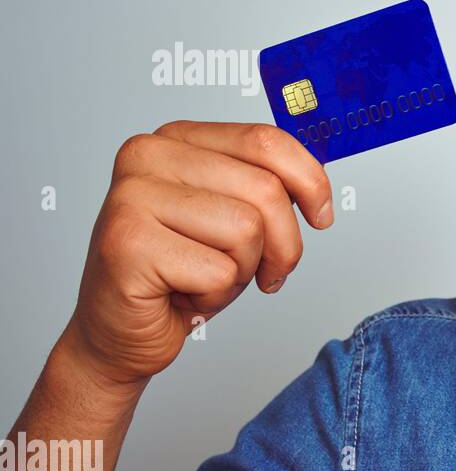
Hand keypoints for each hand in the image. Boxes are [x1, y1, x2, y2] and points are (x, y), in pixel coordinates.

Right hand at [60, 122, 333, 395]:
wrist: (120, 330)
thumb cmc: (180, 273)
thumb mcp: (232, 217)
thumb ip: (265, 187)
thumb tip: (316, 183)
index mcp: (176, 139)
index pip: (265, 141)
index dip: (310, 181)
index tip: (321, 215)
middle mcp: (147, 157)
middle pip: (265, 189)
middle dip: (282, 243)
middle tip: (262, 270)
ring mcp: (132, 198)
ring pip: (246, 230)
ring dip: (242, 271)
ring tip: (206, 278)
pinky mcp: (128, 244)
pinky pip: (218, 272)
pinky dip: (215, 296)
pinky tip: (183, 295)